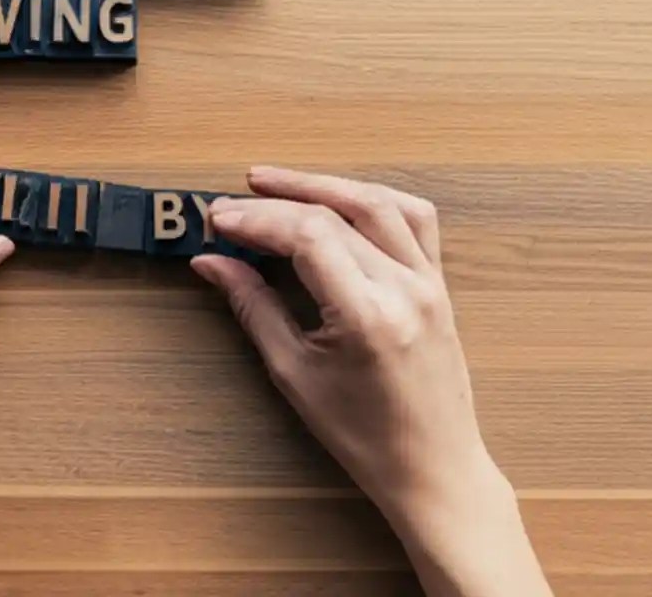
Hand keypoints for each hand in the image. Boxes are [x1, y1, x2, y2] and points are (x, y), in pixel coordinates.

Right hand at [192, 167, 550, 596]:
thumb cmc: (363, 436)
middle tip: (230, 204)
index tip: (217, 220)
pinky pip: (414, 219)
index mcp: (368, 316)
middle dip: (275, 202)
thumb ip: (254, 308)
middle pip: (335, 214)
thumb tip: (212, 263)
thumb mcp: (294, 374)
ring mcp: (429, 283)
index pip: (308, 236)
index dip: (257, 220)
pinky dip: (372, 198)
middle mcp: (405, 289)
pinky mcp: (439, 284)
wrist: (433, 467)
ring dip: (322, 185)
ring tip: (274, 183)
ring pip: (378, 203)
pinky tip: (337, 198)